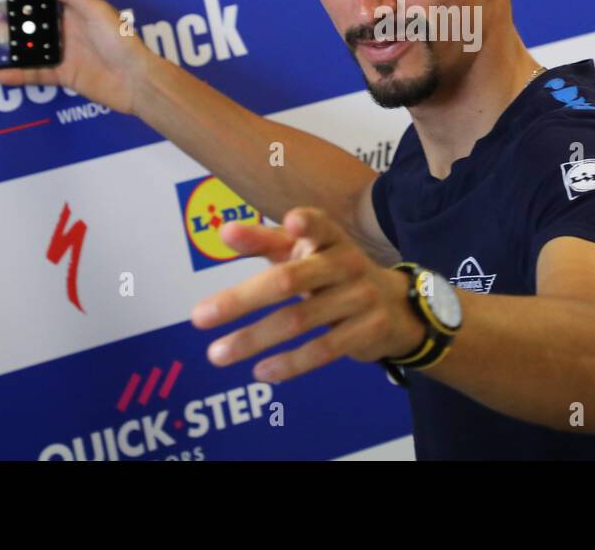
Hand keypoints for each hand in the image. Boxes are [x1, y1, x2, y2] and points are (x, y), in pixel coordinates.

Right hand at [0, 0, 151, 114]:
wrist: (136, 81)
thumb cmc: (123, 43)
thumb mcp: (97, 12)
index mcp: (80, 10)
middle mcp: (71, 30)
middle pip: (39, 20)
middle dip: (18, 17)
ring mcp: (67, 53)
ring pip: (34, 47)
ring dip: (15, 47)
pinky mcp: (66, 75)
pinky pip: (38, 73)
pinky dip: (20, 75)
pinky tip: (3, 74)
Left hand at [190, 207, 426, 382]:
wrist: (395, 307)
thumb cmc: (332, 272)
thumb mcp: (304, 252)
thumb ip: (264, 241)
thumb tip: (224, 230)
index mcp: (330, 237)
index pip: (319, 225)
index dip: (306, 224)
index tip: (290, 223)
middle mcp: (347, 263)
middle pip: (290, 280)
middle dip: (242, 298)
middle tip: (199, 316)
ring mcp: (361, 297)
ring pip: (300, 320)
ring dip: (253, 339)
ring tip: (217, 354)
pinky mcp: (367, 331)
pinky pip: (324, 349)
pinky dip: (290, 363)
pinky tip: (260, 372)